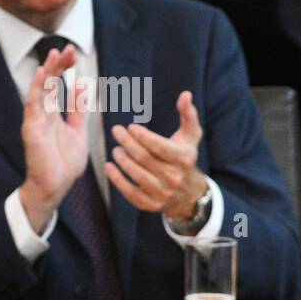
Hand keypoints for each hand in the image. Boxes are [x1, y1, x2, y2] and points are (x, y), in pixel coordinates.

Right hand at [18, 45, 88, 231]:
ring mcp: (35, 121)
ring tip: (53, 55)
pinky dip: (37, 90)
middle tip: (66, 48)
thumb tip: (82, 87)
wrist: (56, 186)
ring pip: (39, 91)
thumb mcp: (78, 131)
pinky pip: (33, 107)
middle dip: (57, 65)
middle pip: (48, 84)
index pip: (57, 85)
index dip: (64, 69)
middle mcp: (42, 114)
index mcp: (53, 114)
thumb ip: (78, 110)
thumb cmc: (64, 162)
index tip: (73, 53)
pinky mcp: (31, 131)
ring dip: (46, 72)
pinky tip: (41, 76)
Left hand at [105, 91, 207, 220]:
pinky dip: (117, 179)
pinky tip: (110, 167)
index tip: (130, 127)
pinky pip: (130, 192)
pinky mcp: (151, 205)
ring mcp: (163, 193)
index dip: (142, 136)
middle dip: (127, 143)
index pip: (159, 146)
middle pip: (145, 158)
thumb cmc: (184, 156)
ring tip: (116, 149)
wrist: (188, 193)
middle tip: (116, 132)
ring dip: (122, 159)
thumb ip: (188, 114)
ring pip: (136, 174)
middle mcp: (175, 178)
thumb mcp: (191, 136)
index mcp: (184, 159)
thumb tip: (186, 94)